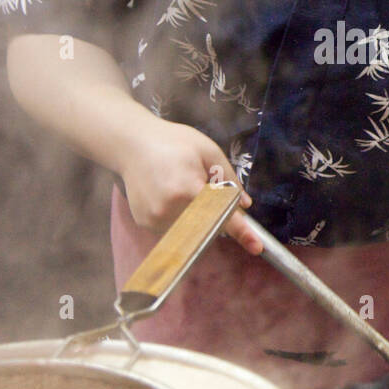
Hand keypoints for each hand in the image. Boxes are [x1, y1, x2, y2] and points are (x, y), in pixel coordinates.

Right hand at [117, 118, 262, 254]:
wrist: (131, 145)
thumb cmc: (172, 143)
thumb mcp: (207, 150)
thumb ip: (229, 179)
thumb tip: (245, 205)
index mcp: (187, 187)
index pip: (220, 214)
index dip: (241, 231)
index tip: (256, 246)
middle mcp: (169, 208)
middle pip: (208, 225)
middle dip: (216, 214)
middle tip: (203, 186)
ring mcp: (154, 218)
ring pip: (192, 229)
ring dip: (198, 216)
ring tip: (181, 186)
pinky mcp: (145, 223)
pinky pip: (175, 228)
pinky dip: (182, 217)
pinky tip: (169, 193)